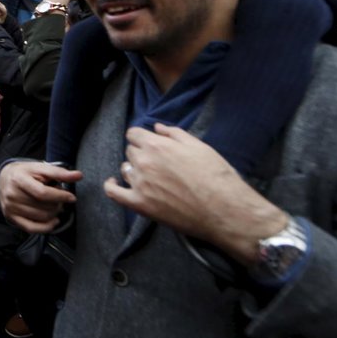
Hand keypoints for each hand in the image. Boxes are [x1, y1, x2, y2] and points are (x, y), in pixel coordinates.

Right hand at [0, 161, 81, 233]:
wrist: (3, 178)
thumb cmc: (24, 172)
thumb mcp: (39, 168)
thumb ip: (59, 172)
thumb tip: (79, 175)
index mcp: (18, 179)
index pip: (42, 193)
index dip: (60, 196)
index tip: (71, 197)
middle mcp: (12, 194)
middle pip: (43, 207)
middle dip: (58, 204)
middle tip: (60, 199)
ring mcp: (10, 208)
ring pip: (41, 218)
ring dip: (54, 213)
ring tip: (54, 205)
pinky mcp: (11, 218)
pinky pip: (32, 229)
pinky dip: (46, 227)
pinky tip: (53, 220)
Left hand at [103, 125, 288, 263]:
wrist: (224, 210)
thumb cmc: (216, 175)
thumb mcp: (199, 146)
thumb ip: (174, 134)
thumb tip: (156, 128)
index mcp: (156, 145)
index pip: (134, 134)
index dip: (142, 138)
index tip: (150, 145)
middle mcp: (144, 162)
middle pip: (131, 152)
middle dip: (141, 154)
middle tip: (159, 165)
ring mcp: (140, 184)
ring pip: (125, 170)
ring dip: (133, 170)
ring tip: (149, 177)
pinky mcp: (140, 204)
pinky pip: (114, 193)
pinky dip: (111, 186)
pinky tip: (114, 183)